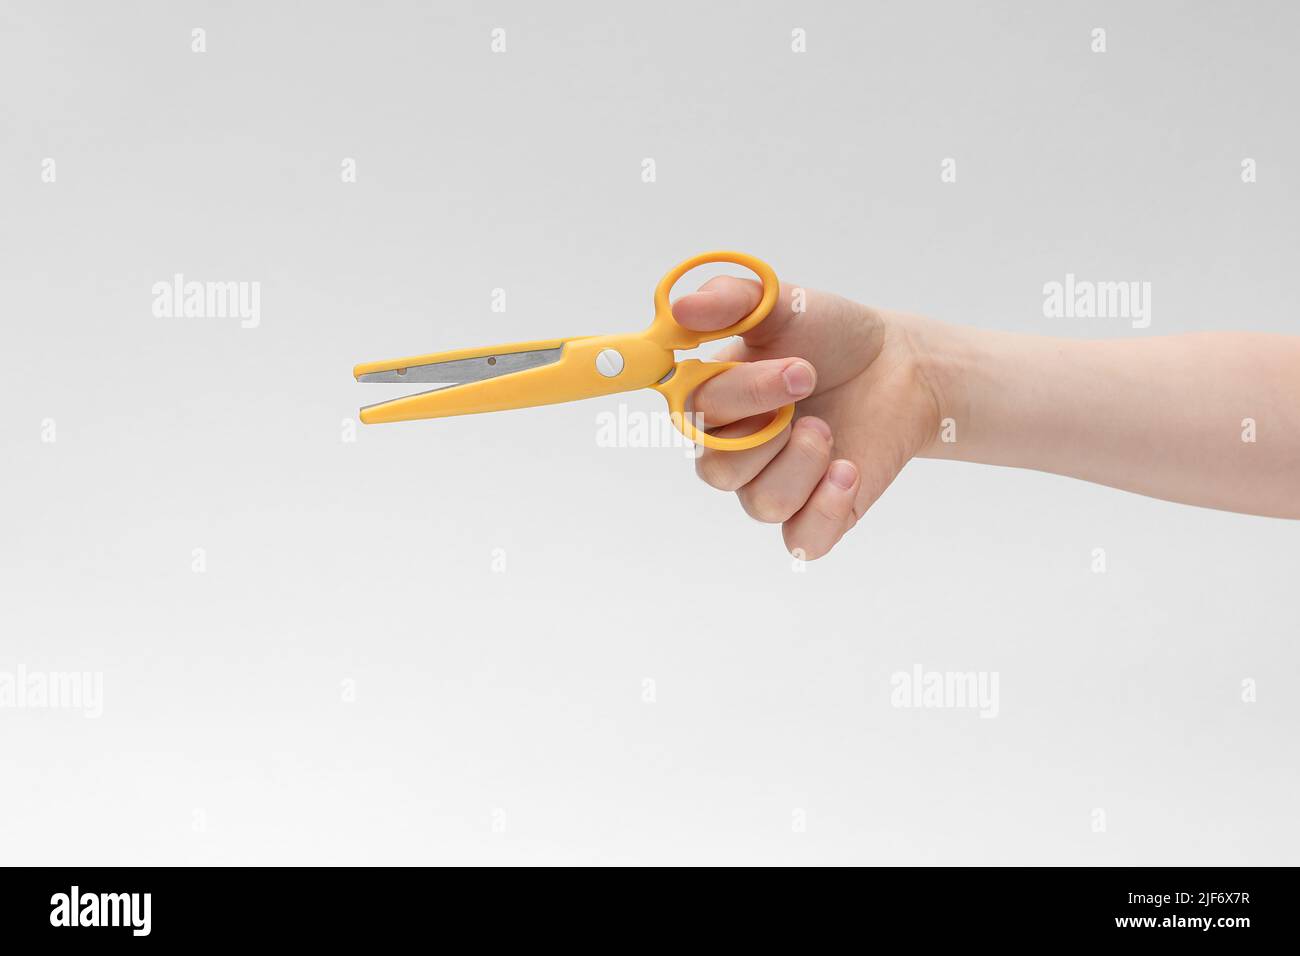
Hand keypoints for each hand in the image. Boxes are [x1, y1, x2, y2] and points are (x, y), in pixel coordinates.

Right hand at [672, 278, 943, 558]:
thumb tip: (681, 307)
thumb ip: (732, 299)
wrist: (899, 367)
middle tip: (810, 386)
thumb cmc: (831, 337)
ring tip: (830, 428)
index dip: (741, 397)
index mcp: (713, 401)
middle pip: (717, 471)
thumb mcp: (783, 302)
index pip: (695, 417)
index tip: (796, 367)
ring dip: (803, 463)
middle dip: (770, 432)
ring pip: (760, 503)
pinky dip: (826, 509)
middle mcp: (733, 450)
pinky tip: (847, 471)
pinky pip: (802, 541)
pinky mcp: (812, 516)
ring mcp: (772, 485)